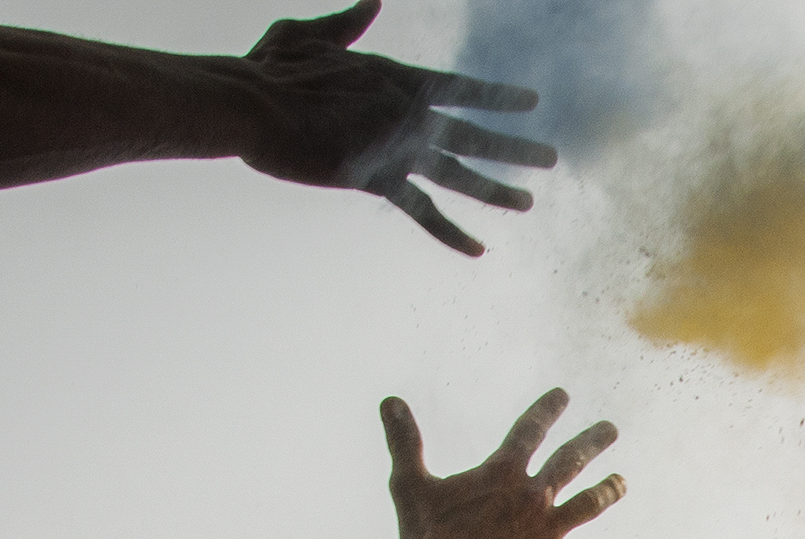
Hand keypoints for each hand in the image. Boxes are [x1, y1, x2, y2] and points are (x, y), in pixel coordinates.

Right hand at [240, 0, 556, 254]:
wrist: (253, 105)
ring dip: (498, 188)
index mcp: (399, 77)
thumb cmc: (273, 68)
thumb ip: (350, 22)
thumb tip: (373, 1)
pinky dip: (452, 232)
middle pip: (474, 133)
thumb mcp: (314, 34)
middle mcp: (410, 114)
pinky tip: (480, 248)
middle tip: (550, 157)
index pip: (464, 88)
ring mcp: (399, 149)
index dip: (499, 96)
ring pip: (461, 173)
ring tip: (529, 200)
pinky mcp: (378, 180)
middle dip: (514, 146)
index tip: (531, 102)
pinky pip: (424, 211)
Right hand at [380, 391, 623, 538]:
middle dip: (591, 442)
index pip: (529, 432)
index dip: (546, 411)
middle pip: (570, 462)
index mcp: (503, 474)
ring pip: (587, 505)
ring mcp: (547, 531)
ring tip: (622, 482)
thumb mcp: (409, 484)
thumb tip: (388, 400)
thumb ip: (403, 442)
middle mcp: (533, 497)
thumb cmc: (429, 535)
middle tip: (611, 429)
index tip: (562, 395)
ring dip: (606, 491)